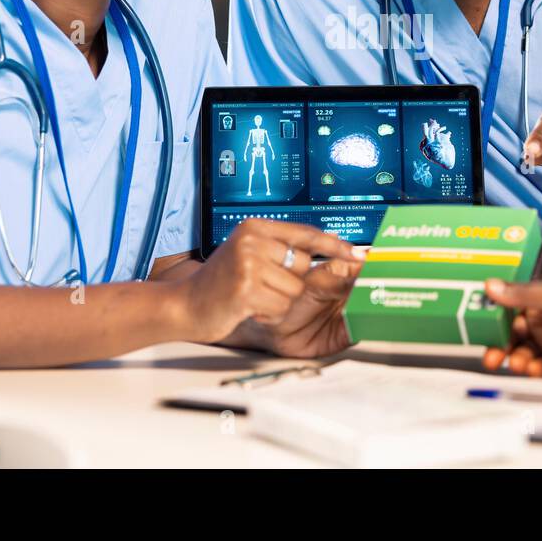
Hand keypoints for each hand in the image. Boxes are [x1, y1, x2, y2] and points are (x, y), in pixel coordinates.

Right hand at [180, 220, 362, 343]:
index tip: (356, 252)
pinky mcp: (246, 289)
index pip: (305, 233)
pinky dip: (268, 313)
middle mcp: (252, 240)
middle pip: (301, 265)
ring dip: (278, 301)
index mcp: (255, 227)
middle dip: (289, 282)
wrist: (185, 305)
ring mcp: (248, 264)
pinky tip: (247, 307)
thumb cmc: (221, 283)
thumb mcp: (249, 253)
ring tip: (252, 297)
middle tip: (261, 286)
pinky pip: (280, 306)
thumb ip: (281, 247)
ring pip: (293, 290)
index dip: (332, 245)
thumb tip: (329, 243)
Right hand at [481, 276, 541, 379]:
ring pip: (524, 356)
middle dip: (501, 348)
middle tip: (493, 358)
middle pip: (513, 338)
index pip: (510, 313)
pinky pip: (540, 373)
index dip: (495, 323)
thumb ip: (523, 293)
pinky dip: (535, 372)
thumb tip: (489, 284)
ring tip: (521, 363)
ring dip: (518, 360)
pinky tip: (537, 370)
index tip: (481, 331)